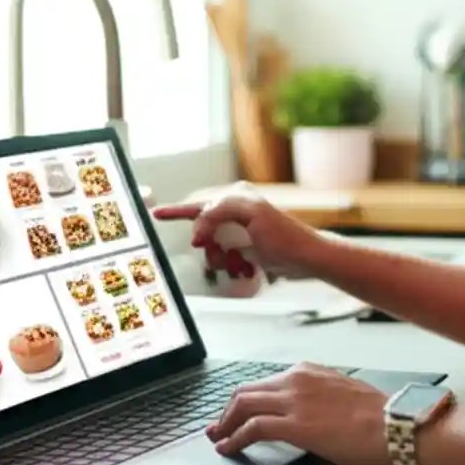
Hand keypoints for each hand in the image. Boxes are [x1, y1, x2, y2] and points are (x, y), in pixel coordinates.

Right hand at [151, 182, 328, 278]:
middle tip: (224, 254)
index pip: (198, 204)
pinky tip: (246, 267)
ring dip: (222, 260)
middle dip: (210, 247)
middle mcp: (234, 211)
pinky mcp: (244, 248)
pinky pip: (224, 260)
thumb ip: (220, 211)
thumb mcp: (252, 215)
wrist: (307, 258)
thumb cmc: (286, 236)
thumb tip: (199, 225)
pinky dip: (232, 266)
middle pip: (203, 231)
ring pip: (212, 250)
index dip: (176, 211)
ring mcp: (239, 231)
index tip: (156, 214)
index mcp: (235, 197)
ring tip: (240, 263)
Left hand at [206, 362, 392, 464]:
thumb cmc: (380, 416)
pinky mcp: (295, 424)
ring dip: (226, 423)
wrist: (397, 425)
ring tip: (219, 439)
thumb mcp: (342, 395)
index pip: (265, 382)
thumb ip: (317, 398)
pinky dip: (235, 438)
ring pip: (244, 404)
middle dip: (227, 409)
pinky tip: (229, 448)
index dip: (245, 399)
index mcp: (309, 371)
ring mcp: (294, 400)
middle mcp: (297, 379)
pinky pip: (253, 428)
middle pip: (247, 390)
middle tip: (218, 426)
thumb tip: (306, 415)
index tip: (236, 411)